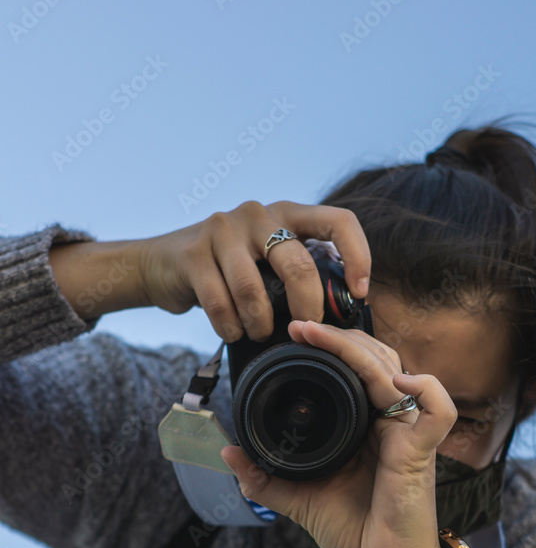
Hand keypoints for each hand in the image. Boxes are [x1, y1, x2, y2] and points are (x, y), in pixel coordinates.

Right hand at [136, 201, 370, 340]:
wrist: (163, 264)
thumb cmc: (229, 273)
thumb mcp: (269, 264)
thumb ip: (299, 274)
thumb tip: (343, 315)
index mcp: (288, 214)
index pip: (338, 220)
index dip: (357, 256)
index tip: (359, 292)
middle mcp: (259, 214)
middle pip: (297, 264)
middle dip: (306, 308)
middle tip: (304, 330)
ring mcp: (224, 229)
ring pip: (253, 289)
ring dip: (259, 323)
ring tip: (257, 333)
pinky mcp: (194, 251)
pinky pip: (219, 302)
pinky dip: (229, 327)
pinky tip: (232, 332)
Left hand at [220, 321, 457, 547]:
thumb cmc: (356, 534)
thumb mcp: (301, 501)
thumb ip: (266, 478)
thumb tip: (229, 453)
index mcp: (365, 428)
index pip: (357, 369)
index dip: (332, 347)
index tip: (294, 336)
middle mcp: (390, 424)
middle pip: (377, 359)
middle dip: (340, 337)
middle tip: (299, 328)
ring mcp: (408, 436)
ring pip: (397, 371)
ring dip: (360, 349)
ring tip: (320, 337)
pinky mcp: (421, 455)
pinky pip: (439, 411)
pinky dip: (426, 389)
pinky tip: (398, 381)